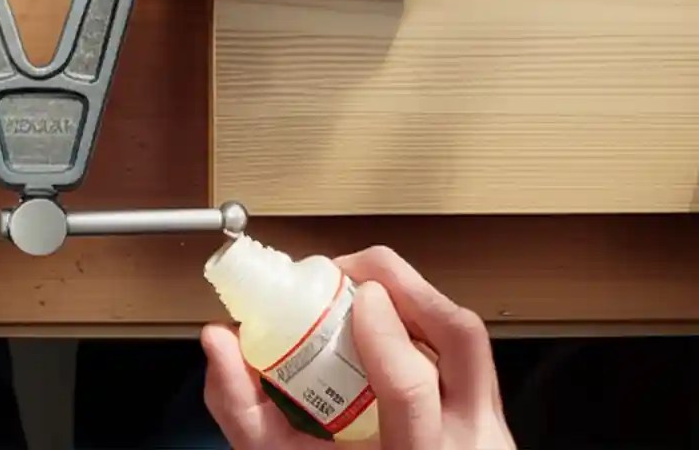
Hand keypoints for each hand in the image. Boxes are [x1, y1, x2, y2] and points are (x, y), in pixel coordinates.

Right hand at [202, 246, 514, 449]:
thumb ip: (240, 406)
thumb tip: (218, 337)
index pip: (411, 388)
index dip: (383, 330)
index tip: (351, 294)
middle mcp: (463, 443)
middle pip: (461, 340)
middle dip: (407, 284)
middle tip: (350, 273)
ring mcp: (486, 427)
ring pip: (468, 338)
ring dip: (416, 296)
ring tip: (365, 288)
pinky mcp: (487, 414)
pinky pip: (463, 352)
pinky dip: (422, 324)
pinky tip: (384, 325)